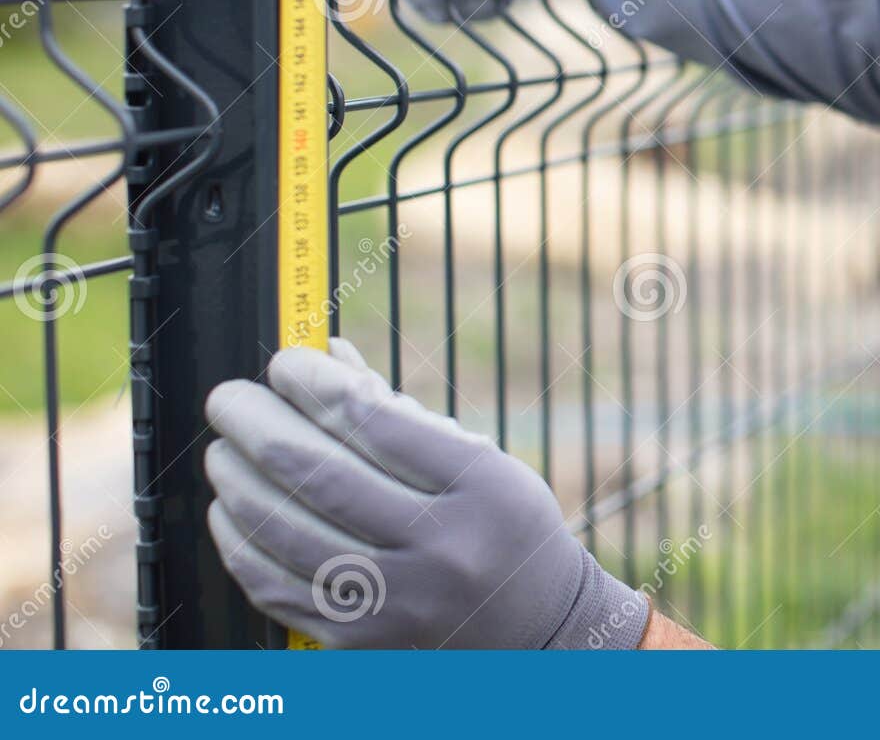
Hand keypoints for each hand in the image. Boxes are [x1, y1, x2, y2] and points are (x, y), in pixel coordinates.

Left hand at [203, 340, 647, 648]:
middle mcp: (443, 550)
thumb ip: (400, 413)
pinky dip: (239, 543)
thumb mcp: (481, 461)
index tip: (285, 363)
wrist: (537, 630)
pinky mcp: (362, 643)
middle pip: (321, 476)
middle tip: (228, 399)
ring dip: (237, 482)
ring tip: (224, 450)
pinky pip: (275, 588)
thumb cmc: (501, 526)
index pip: (379, 424)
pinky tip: (232, 509)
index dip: (315, 385)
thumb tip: (325, 356)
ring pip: (285, 534)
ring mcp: (399, 604)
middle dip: (256, 426)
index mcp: (482, 488)